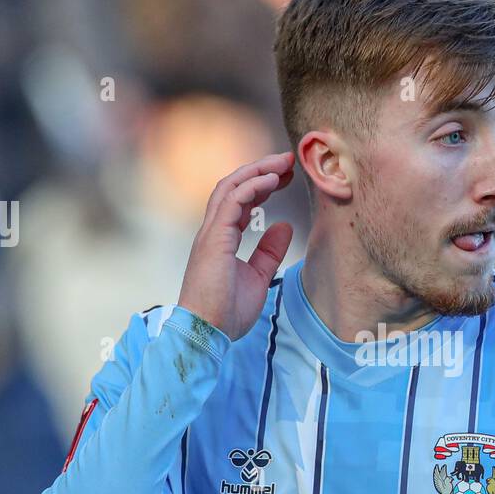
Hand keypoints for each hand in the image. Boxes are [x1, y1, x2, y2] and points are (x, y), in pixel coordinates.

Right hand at [176, 151, 295, 340]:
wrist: (207, 332)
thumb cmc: (227, 311)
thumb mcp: (258, 276)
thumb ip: (269, 251)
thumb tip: (284, 226)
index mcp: (221, 238)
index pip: (239, 200)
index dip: (262, 184)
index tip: (285, 176)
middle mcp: (213, 231)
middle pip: (233, 186)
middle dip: (260, 169)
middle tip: (287, 160)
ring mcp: (210, 233)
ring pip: (230, 188)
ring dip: (257, 171)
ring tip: (282, 163)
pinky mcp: (213, 239)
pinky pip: (232, 202)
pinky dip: (252, 187)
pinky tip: (271, 181)